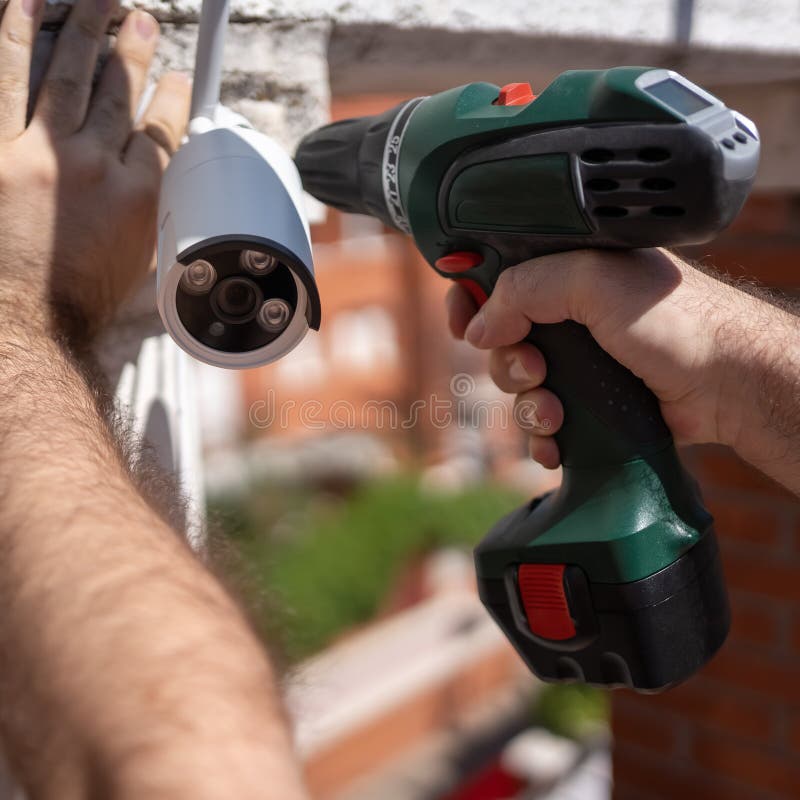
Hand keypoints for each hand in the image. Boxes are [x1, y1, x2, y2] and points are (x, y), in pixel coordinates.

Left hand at [0, 0, 189, 343]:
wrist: (27, 323)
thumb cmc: (80, 301)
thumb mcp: (136, 259)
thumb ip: (147, 212)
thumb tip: (151, 183)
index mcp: (139, 196)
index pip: (163, 131)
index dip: (171, 98)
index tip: (177, 79)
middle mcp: (98, 168)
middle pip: (119, 95)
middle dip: (132, 51)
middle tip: (139, 21)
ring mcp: (45, 157)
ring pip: (70, 79)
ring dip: (85, 32)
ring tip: (96, 1)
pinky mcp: (0, 153)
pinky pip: (6, 84)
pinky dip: (14, 41)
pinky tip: (23, 8)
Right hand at [446, 249, 785, 469]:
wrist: (726, 385)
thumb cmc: (677, 322)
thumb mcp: (594, 281)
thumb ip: (526, 288)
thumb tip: (480, 327)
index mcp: (567, 272)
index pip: (498, 278)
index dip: (472, 300)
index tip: (464, 324)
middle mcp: (570, 316)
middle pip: (501, 342)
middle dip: (508, 364)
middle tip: (538, 370)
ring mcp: (580, 363)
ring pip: (519, 389)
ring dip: (528, 406)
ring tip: (557, 413)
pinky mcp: (590, 404)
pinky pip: (543, 424)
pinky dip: (543, 438)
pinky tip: (557, 444)